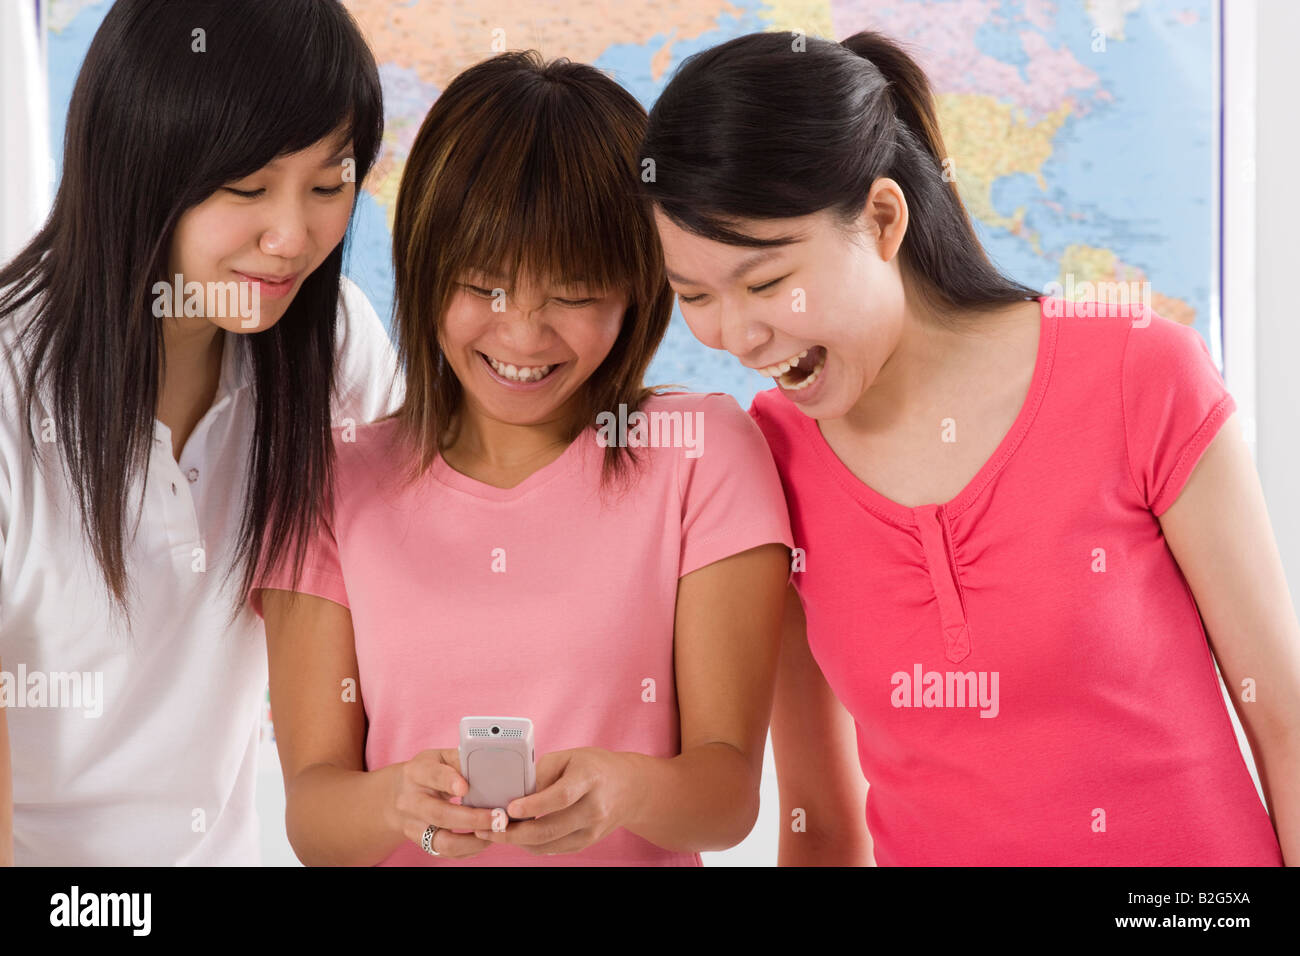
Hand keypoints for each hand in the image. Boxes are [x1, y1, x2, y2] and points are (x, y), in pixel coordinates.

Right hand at [389, 748, 498, 859]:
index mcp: (417, 772)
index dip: (449, 781)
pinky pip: (445, 852)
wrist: (396, 794)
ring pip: (442, 841)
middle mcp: (411, 801)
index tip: (466, 788)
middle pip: (440, 814)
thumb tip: (488, 764)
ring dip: (473, 841)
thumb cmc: (427, 772)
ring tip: (496, 833)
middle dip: (472, 819)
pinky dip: (468, 850)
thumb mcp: (439, 758)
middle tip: (499, 818)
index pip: (432, 775)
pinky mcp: (420, 841)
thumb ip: (459, 760)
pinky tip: (484, 840)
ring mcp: (413, 825)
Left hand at [473, 747, 638, 855]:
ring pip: (548, 845)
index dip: (533, 805)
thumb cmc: (594, 767)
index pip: (560, 797)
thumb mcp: (569, 757)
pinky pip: (554, 849)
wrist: (630, 789)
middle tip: (488, 829)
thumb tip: (514, 792)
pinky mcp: (588, 842)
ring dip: (518, 842)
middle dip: (513, 833)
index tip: (509, 808)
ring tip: (494, 834)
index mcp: (589, 779)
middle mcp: (594, 808)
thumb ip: (542, 772)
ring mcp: (592, 830)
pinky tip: (516, 835)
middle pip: (550, 829)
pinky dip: (532, 845)